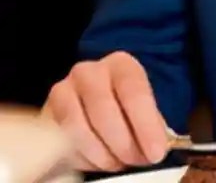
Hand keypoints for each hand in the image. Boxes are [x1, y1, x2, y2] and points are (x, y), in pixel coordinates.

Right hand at [42, 52, 168, 171]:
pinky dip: (83, 158)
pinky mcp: (45, 115)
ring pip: (78, 129)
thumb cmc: (126, 105)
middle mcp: (89, 73)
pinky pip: (61, 142)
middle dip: (123, 144)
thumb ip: (152, 124)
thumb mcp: (145, 107)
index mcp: (121, 65)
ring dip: (102, 154)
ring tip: (118, 162)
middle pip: (104, 111)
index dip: (146, 126)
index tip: (156, 152)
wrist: (93, 101)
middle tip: (137, 160)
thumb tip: (157, 149)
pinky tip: (99, 161)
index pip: (134, 93)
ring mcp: (62, 92)